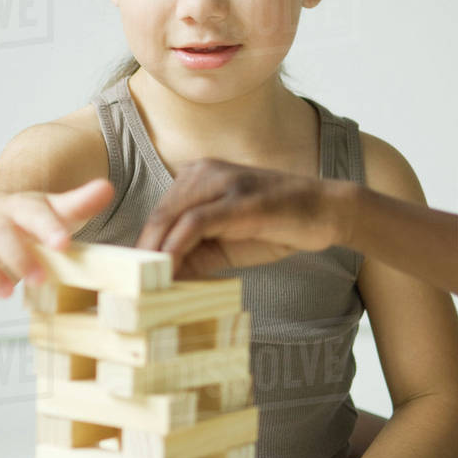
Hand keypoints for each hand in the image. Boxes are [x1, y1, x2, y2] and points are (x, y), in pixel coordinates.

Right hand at [0, 179, 113, 311]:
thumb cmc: (17, 217)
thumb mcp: (47, 208)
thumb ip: (77, 204)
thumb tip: (107, 189)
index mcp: (17, 206)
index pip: (32, 211)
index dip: (47, 227)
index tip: (64, 244)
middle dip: (17, 256)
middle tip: (40, 279)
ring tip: (9, 293)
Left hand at [135, 158, 353, 277]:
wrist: (327, 211)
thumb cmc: (278, 226)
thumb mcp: (227, 242)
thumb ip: (195, 254)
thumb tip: (160, 280)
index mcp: (198, 176)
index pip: (159, 213)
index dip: (143, 246)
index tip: (132, 276)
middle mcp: (204, 172)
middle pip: (158, 215)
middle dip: (142, 253)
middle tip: (130, 286)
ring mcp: (221, 182)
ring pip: (169, 217)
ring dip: (154, 254)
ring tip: (144, 285)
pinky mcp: (237, 199)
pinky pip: (193, 224)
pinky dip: (176, 249)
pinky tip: (169, 273)